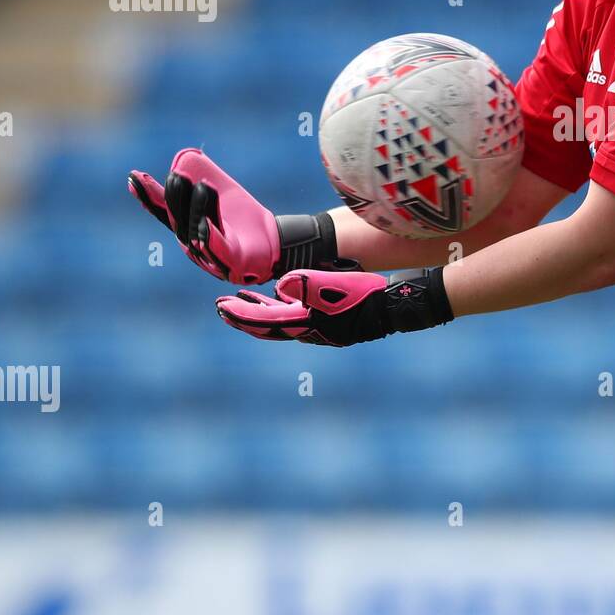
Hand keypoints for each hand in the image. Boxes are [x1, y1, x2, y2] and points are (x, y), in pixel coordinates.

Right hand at [129, 148, 346, 283]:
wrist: (273, 241)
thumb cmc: (241, 217)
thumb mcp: (220, 190)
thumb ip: (203, 174)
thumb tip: (184, 157)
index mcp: (185, 225)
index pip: (163, 209)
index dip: (149, 195)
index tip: (133, 176)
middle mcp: (192, 242)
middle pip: (179, 219)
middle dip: (176, 198)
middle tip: (178, 175)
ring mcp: (210, 255)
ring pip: (199, 231)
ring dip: (198, 210)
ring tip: (203, 186)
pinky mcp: (232, 262)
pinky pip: (219, 249)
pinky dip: (210, 237)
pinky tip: (206, 224)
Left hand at [215, 267, 454, 346]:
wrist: (394, 306)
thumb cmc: (365, 294)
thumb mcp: (334, 284)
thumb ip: (305, 283)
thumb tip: (278, 285)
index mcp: (305, 323)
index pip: (263, 322)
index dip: (240, 314)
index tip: (220, 307)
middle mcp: (308, 330)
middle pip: (267, 326)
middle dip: (244, 315)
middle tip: (222, 306)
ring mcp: (319, 328)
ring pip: (280, 321)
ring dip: (260, 311)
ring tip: (243, 300)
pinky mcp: (329, 321)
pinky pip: (296, 316)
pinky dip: (281, 308)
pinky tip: (279, 297)